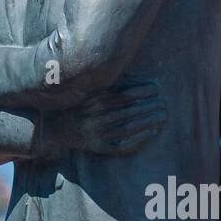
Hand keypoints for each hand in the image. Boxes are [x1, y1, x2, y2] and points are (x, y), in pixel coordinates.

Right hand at [49, 77, 167, 155]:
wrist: (56, 129)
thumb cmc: (77, 107)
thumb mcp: (88, 92)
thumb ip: (106, 85)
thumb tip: (129, 74)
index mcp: (93, 102)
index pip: (122, 96)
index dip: (140, 92)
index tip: (156, 88)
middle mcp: (95, 118)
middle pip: (127, 112)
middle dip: (148, 107)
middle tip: (164, 103)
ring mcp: (97, 134)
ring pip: (127, 128)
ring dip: (147, 122)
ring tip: (163, 116)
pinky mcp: (99, 147)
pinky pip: (123, 144)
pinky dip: (139, 139)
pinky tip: (153, 132)